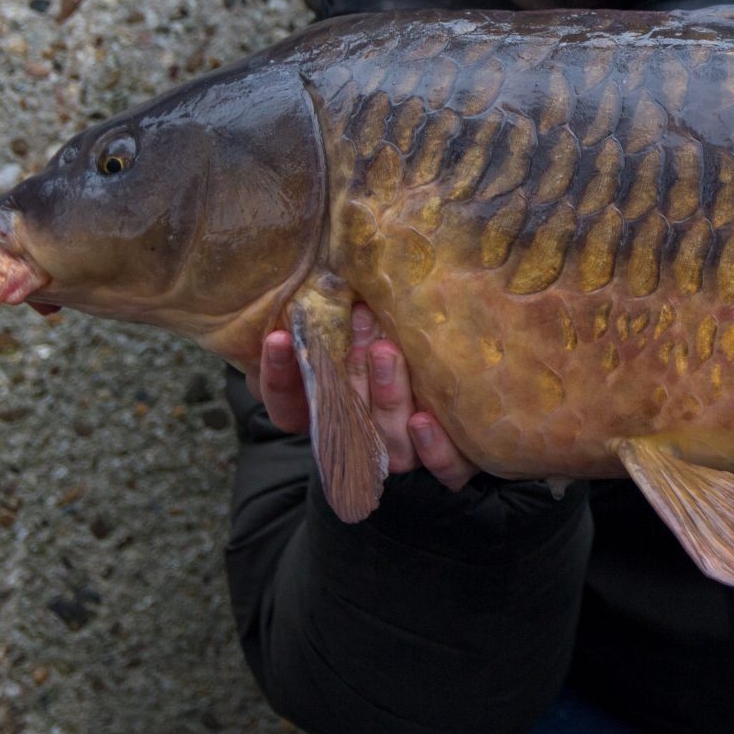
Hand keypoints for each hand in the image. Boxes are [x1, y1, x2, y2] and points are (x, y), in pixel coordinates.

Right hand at [246, 304, 477, 490]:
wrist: (455, 392)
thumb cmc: (392, 341)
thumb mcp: (358, 327)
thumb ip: (340, 310)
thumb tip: (331, 263)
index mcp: (326, 412)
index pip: (286, 404)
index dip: (278, 375)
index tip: (278, 336)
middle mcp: (361, 440)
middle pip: (344, 419)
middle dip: (347, 372)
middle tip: (356, 322)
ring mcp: (402, 454)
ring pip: (388, 442)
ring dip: (385, 397)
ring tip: (387, 352)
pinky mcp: (446, 463)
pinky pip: (441, 470)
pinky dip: (433, 449)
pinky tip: (425, 421)